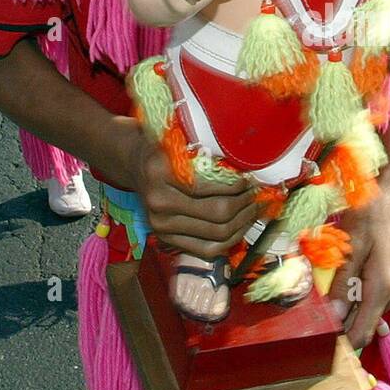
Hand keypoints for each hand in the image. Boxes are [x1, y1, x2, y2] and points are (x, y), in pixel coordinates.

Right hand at [129, 131, 259, 259]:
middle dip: (243, 204)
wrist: (134, 165)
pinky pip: (207, 250)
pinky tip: (241, 226)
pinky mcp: (166, 240)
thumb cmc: (162, 149)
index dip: (235, 185)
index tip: (249, 178)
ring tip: (252, 208)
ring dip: (242, 223)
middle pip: (216, 213)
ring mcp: (160, 226)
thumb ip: (203, 148)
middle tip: (255, 194)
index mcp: (160, 173)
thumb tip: (244, 161)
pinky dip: (230, 240)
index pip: (209, 186)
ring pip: (216, 234)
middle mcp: (158, 204)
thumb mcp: (176, 140)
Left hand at [329, 175, 389, 349]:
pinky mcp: (384, 280)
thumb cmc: (374, 213)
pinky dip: (345, 294)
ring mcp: (388, 288)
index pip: (360, 335)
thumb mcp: (352, 247)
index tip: (312, 340)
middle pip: (358, 326)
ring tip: (318, 290)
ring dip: (338, 306)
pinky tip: (332, 280)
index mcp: (382, 291)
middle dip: (333, 323)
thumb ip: (342, 283)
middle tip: (307, 311)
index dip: (337, 343)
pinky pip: (362, 298)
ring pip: (359, 312)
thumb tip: (331, 316)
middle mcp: (389, 295)